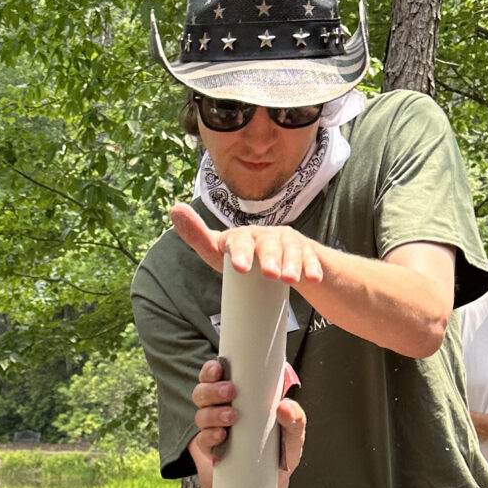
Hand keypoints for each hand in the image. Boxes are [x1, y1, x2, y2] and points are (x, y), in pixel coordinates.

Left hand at [171, 203, 326, 287]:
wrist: (279, 260)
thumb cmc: (243, 256)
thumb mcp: (219, 252)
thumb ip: (198, 237)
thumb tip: (175, 208)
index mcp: (243, 236)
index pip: (240, 240)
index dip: (240, 252)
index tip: (240, 268)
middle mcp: (265, 236)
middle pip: (269, 245)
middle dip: (270, 258)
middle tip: (270, 275)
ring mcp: (287, 242)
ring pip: (291, 250)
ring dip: (291, 263)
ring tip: (289, 279)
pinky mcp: (305, 251)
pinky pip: (310, 258)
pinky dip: (311, 267)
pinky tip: (312, 278)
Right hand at [192, 359, 305, 487]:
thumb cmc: (279, 457)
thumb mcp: (293, 438)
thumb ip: (295, 420)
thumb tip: (284, 407)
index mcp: (238, 400)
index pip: (217, 377)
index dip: (211, 369)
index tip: (219, 367)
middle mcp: (221, 412)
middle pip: (202, 392)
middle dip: (211, 389)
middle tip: (230, 391)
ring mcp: (213, 432)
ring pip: (200, 414)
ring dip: (212, 412)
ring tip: (232, 417)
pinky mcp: (210, 453)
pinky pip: (202, 440)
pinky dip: (210, 436)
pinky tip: (222, 435)